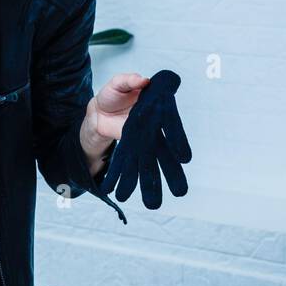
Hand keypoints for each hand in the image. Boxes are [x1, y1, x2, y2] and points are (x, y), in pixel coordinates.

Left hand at [93, 69, 191, 208]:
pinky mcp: (124, 151)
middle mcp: (149, 135)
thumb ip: (129, 80)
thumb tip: (142, 80)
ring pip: (146, 167)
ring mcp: (138, 146)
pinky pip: (123, 167)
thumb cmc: (116, 92)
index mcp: (154, 117)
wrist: (100, 105)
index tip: (184, 157)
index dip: (177, 142)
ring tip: (153, 205)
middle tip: (181, 193)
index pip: (170, 131)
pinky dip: (120, 179)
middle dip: (170, 175)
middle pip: (163, 157)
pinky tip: (118, 195)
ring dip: (149, 185)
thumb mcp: (120, 83)